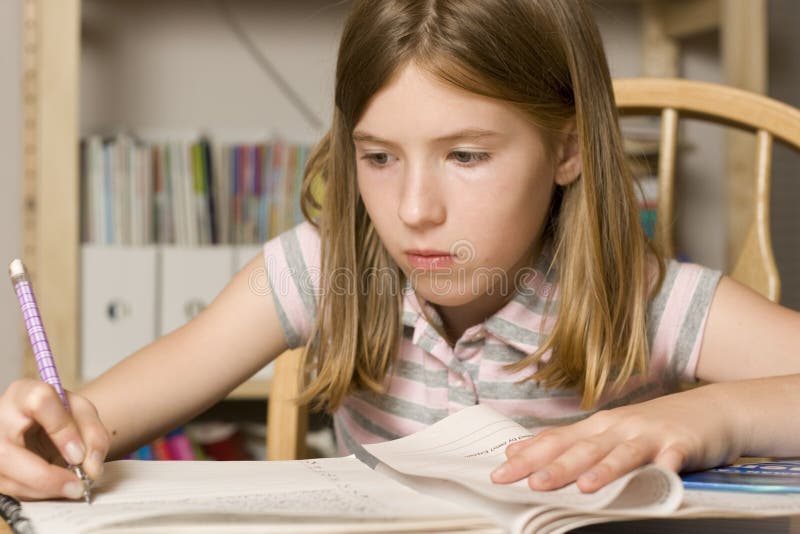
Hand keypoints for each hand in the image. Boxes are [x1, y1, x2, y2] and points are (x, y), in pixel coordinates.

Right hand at [0, 379, 109, 499]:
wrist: (39, 422)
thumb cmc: (60, 414)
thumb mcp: (83, 414)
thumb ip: (94, 435)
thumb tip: (91, 468)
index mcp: (24, 392)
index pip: (40, 403)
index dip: (62, 431)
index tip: (79, 455)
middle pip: (6, 451)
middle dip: (44, 476)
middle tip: (76, 486)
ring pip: (4, 476)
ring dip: (41, 490)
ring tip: (70, 489)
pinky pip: (7, 488)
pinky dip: (34, 494)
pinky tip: (53, 489)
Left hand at [490, 385, 744, 492]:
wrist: (711, 408)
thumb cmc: (652, 427)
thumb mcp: (606, 433)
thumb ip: (567, 443)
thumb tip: (518, 448)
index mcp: (596, 428)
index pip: (555, 442)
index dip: (527, 457)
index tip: (499, 473)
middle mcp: (617, 428)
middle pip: (582, 449)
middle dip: (554, 467)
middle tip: (528, 484)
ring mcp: (650, 434)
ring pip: (622, 454)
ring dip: (603, 470)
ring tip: (583, 487)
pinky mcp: (682, 443)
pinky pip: (672, 457)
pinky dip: (664, 467)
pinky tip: (658, 477)